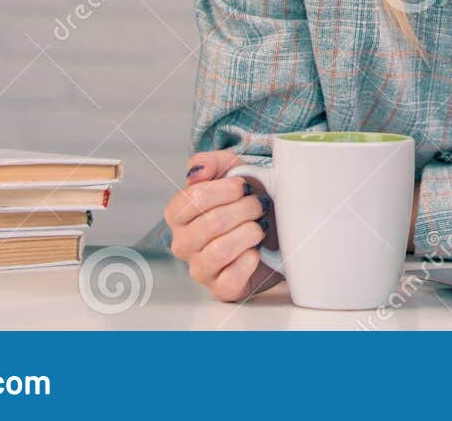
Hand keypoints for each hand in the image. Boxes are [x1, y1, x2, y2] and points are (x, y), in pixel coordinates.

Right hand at [165, 150, 280, 302]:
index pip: (193, 199)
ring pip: (221, 250)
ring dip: (250, 232)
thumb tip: (195, 172)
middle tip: (259, 205)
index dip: (225, 190)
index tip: (243, 186)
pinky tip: (256, 250)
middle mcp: (183, 244)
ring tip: (260, 226)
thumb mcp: (230, 171)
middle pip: (212, 223)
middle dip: (244, 209)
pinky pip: (232, 277)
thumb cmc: (246, 201)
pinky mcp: (221, 289)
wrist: (273, 232)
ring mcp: (200, 268)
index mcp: (179, 215)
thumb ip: (209, 162)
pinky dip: (250, 260)